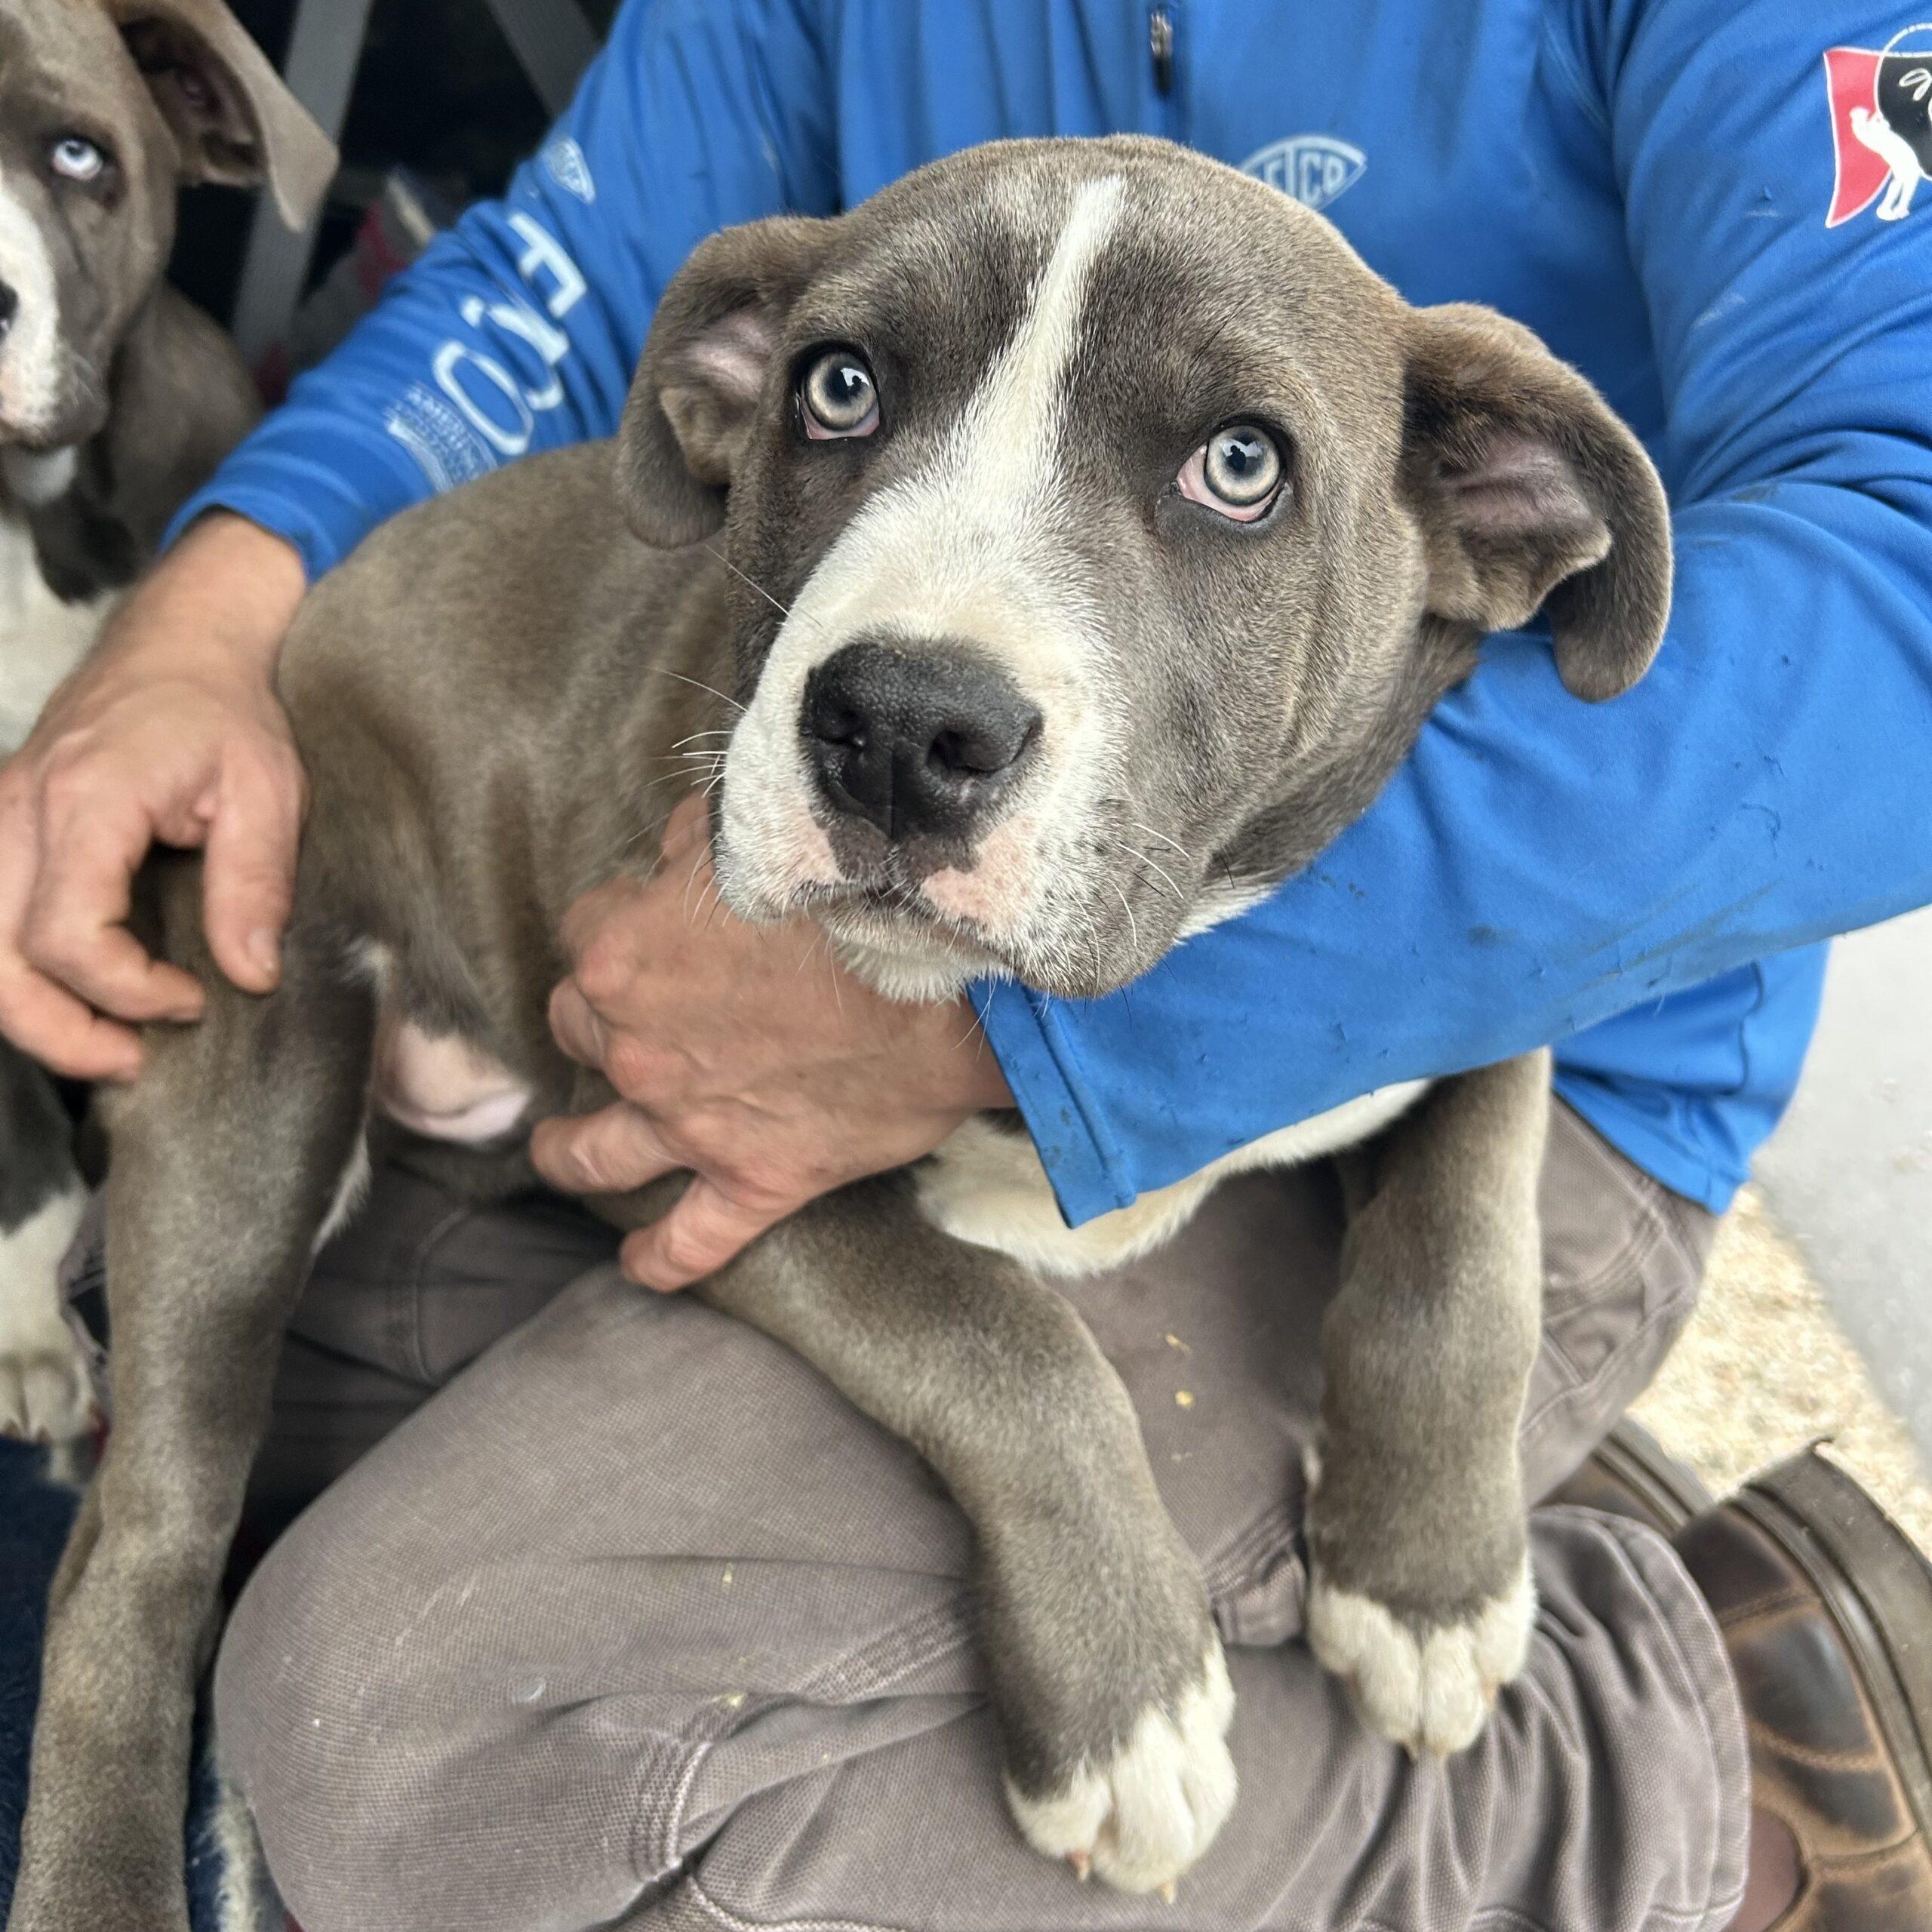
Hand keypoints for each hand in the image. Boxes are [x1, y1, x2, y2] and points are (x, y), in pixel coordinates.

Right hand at [0, 514, 307, 1078]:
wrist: (180, 643)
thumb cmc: (222, 711)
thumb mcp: (267, 795)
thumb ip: (255, 887)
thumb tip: (250, 973)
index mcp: (86, 802)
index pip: (68, 935)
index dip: (126, 991)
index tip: (192, 999)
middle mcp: (19, 810)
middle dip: (58, 1029)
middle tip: (133, 1057)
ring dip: (27, 1010)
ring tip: (103, 1040)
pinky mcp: (0, 826)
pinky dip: (14, 968)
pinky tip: (69, 992)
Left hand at [531, 797, 1014, 1289]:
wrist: (946, 974)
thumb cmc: (855, 887)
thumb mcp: (754, 828)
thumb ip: (692, 843)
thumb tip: (671, 859)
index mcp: (624, 956)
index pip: (587, 930)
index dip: (624, 920)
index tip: (658, 917)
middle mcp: (638, 1049)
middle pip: (580, 1031)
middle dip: (598, 1018)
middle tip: (635, 1011)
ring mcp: (691, 1124)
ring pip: (598, 1152)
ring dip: (568, 1150)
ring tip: (557, 1151)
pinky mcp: (757, 1179)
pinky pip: (692, 1239)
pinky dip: (660, 1258)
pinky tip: (639, 1265)